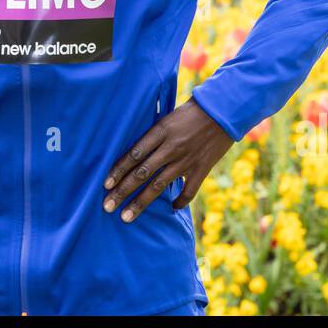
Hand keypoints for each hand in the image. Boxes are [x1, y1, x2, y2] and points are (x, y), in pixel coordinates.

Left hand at [102, 100, 233, 221]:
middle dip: (123, 191)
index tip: (105, 184)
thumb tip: (133, 153)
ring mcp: (186, 160)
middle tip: (108, 206)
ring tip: (126, 217)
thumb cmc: (191, 112)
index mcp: (160, 131)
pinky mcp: (201, 169)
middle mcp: (171, 147)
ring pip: (159, 186)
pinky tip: (170, 209)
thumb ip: (152, 135)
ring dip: (141, 203)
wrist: (222, 111)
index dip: (118, 170)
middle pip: (142, 173)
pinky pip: (188, 191)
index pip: (134, 154)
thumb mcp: (166, 117)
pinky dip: (179, 202)